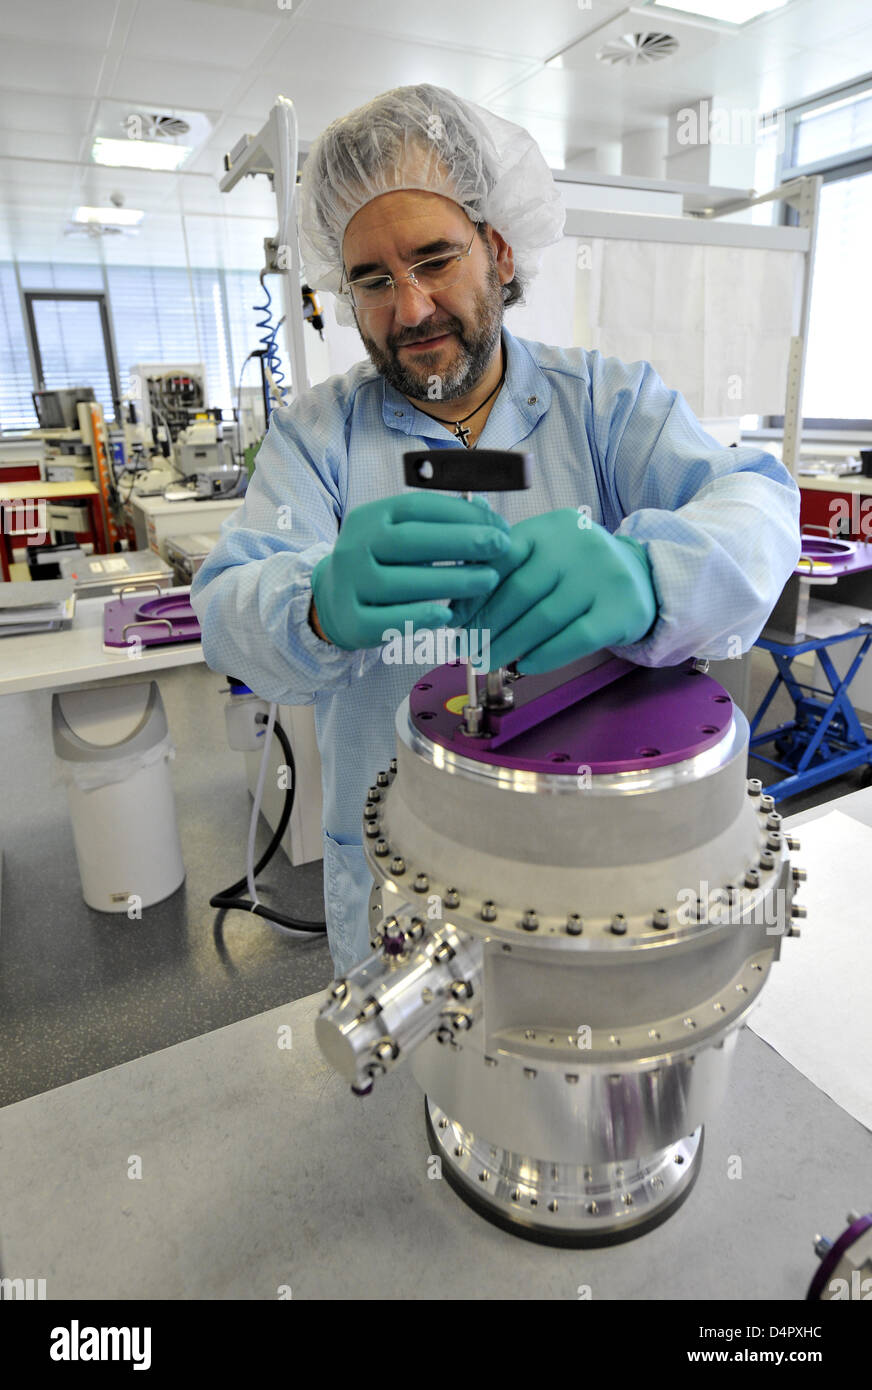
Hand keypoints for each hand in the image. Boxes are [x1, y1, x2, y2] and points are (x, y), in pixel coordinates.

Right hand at [310, 492, 509, 649]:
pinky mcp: (352, 620)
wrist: (333, 600)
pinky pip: (386, 620)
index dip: (460, 514)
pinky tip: (447, 616)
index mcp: (370, 518)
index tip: (498, 524)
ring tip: (487, 580)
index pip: (416, 508)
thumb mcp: (403, 535)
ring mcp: (349, 584)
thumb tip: (488, 513)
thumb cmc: (383, 564)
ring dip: (449, 581)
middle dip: (461, 541)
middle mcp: (354, 547)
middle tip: (500, 546)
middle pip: (408, 541)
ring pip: (400, 583)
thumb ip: (440, 524)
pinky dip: (418, 617)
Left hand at [452, 509, 656, 672]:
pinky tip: (526, 665)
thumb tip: (455, 607)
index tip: (454, 621)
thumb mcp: (545, 553)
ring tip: (487, 660)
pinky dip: (547, 655)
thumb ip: (504, 568)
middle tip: (465, 648)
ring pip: (544, 618)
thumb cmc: (578, 571)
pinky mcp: (621, 609)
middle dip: (486, 625)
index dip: (474, 593)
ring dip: (509, 645)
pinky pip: (576, 638)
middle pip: (520, 592)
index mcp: (551, 527)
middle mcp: (578, 545)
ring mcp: (603, 576)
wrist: (643, 578)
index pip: (503, 558)